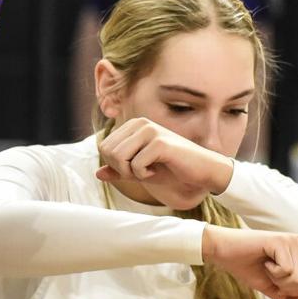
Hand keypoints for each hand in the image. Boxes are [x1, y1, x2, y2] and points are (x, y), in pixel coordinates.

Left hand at [95, 116, 232, 206]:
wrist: (200, 171)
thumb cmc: (171, 169)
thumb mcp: (140, 172)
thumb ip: (119, 171)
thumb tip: (97, 173)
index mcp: (134, 125)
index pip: (104, 147)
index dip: (115, 165)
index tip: (135, 168)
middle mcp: (140, 123)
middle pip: (108, 151)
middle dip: (122, 169)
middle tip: (142, 171)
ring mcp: (151, 130)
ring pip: (118, 157)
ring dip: (131, 172)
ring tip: (149, 170)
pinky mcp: (160, 142)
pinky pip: (135, 165)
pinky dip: (144, 175)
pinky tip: (158, 170)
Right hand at [201, 226, 297, 298]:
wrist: (224, 252)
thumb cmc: (247, 266)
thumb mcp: (271, 287)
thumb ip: (289, 298)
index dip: (293, 290)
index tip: (276, 279)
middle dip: (285, 286)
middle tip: (270, 273)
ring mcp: (292, 240)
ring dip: (278, 279)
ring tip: (267, 266)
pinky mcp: (281, 241)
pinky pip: (287, 270)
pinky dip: (273, 272)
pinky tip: (265, 261)